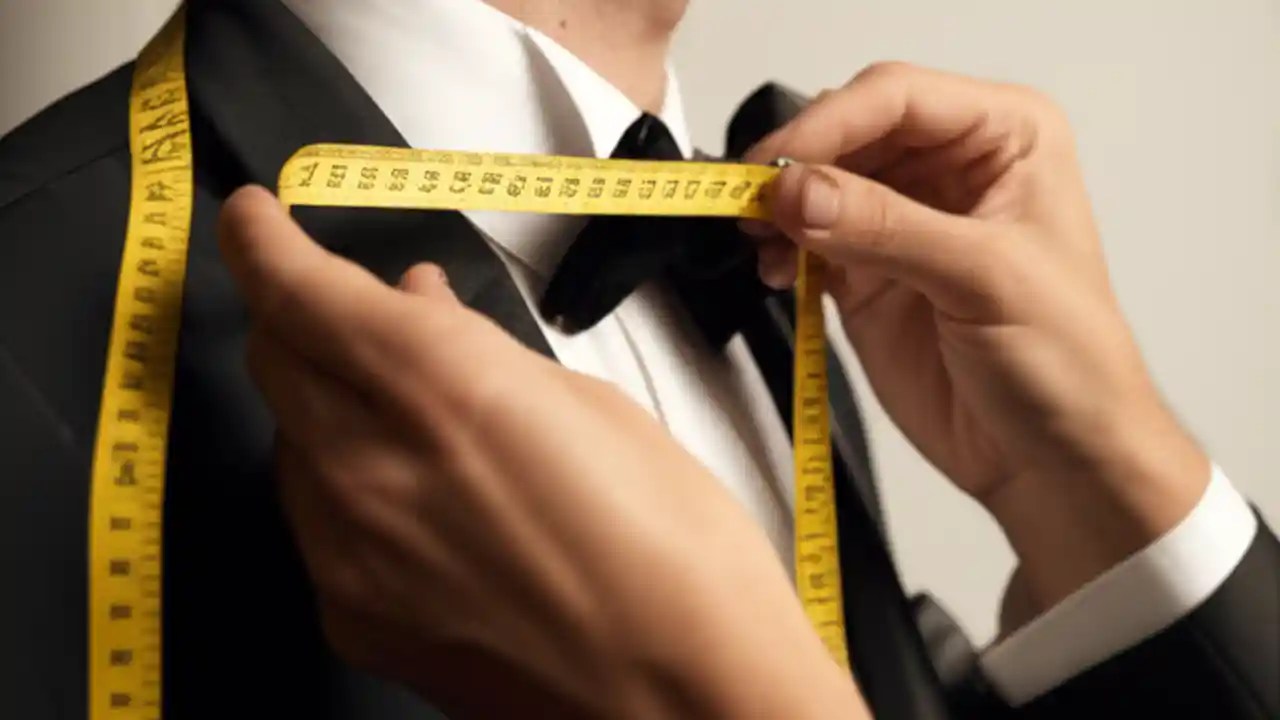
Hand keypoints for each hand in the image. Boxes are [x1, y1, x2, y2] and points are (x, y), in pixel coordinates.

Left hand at [218, 187, 866, 719]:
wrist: (686, 695)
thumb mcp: (589, 409)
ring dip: (331, 407)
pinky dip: (349, 489)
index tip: (257, 222)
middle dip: (302, 319)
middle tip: (355, 310)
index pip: (294, 289)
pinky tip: (418, 497)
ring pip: (292, 445)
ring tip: (412, 410)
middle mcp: (370, 469)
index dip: (262, 242)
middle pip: (276, 362)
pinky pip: (319, 526)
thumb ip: (478, 353)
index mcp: (438, 388)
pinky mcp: (355, 618)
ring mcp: (350, 554)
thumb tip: (420, 313)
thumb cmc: (673, 553)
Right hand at [745, 64, 1209, 615]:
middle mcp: (951, 169)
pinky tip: (774, 268)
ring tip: (758, 237)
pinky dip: (778, 248)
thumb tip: (800, 191)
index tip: (778, 165)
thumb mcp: (987, 280)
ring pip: (817, 184)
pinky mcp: (866, 273)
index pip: (898, 99)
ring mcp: (903, 222)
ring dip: (779, 206)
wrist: (1052, 461)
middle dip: (797, 163)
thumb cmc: (1070, 366)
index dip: (831, 124)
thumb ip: (887, 230)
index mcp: (1005, 139)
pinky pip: (804, 239)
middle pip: (849, 133)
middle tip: (754, 200)